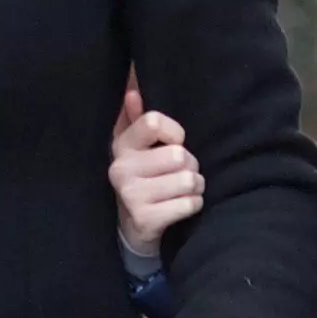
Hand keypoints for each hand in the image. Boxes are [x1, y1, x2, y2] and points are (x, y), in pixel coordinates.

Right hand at [110, 81, 204, 249]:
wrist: (134, 226)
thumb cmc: (145, 178)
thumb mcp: (138, 148)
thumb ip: (137, 118)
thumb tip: (132, 91)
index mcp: (121, 145)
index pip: (153, 122)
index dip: (175, 133)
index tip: (175, 143)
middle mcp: (121, 168)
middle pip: (179, 155)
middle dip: (190, 164)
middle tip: (180, 173)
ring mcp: (131, 195)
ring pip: (188, 180)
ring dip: (195, 186)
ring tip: (183, 190)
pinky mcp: (145, 219)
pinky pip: (190, 203)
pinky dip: (194, 204)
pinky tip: (181, 206)